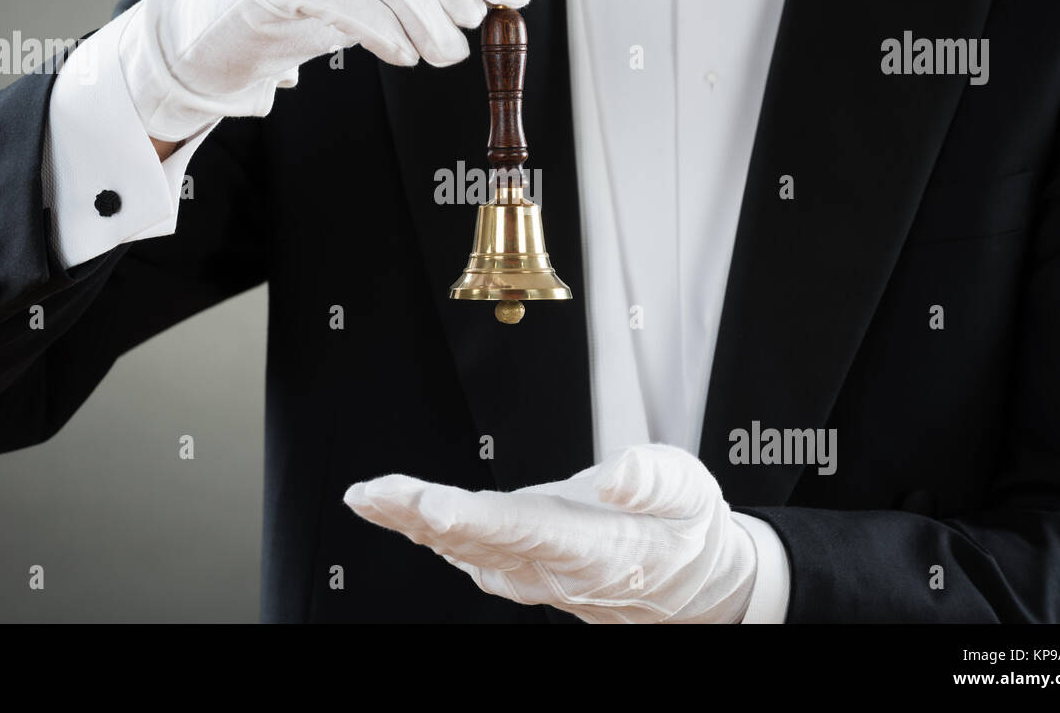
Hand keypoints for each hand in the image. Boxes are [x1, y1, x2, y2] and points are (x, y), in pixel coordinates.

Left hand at [344, 443, 758, 622]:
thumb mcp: (691, 492)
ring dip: (410, 522)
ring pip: (462, 549)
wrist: (690, 585)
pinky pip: (464, 551)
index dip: (478, 519)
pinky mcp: (519, 567)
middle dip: (421, 516)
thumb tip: (613, 473)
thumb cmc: (687, 529)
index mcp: (598, 548)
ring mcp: (532, 574)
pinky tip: (392, 511)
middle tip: (374, 493)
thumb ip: (652, 480)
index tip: (434, 506)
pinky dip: (424, 530)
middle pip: (479, 542)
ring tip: (367, 495)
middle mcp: (556, 568)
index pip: (529, 530)